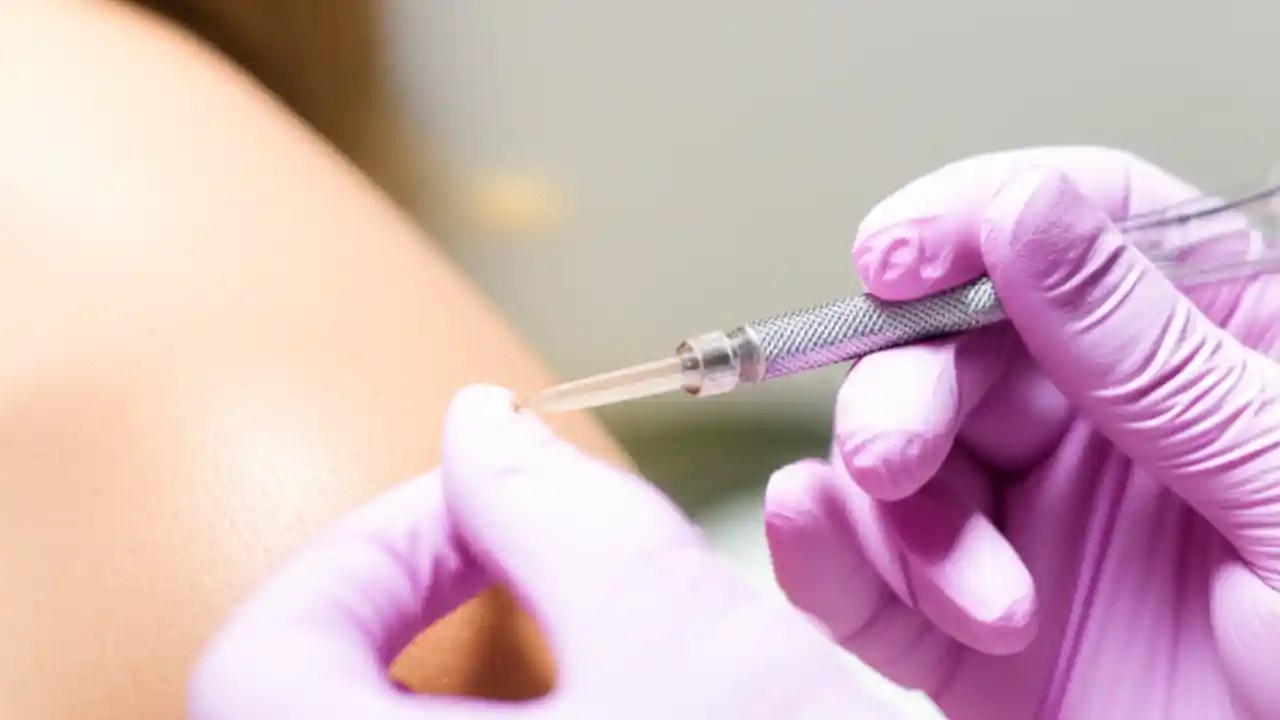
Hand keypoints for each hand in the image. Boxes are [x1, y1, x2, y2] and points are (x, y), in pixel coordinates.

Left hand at [190, 385, 904, 718]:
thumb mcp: (681, 639)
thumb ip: (559, 512)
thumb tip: (476, 425)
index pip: (261, 659)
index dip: (363, 550)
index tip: (473, 510)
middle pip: (295, 701)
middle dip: (401, 602)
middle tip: (506, 558)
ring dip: (442, 673)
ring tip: (557, 631)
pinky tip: (586, 701)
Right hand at [765, 147, 1279, 718]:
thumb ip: (1155, 358)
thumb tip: (1029, 213)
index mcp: (1212, 354)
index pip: (1078, 229)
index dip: (975, 219)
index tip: (898, 256)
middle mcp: (1105, 426)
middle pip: (957, 345)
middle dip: (906, 391)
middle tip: (895, 455)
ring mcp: (1032, 527)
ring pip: (900, 462)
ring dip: (904, 521)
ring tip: (986, 605)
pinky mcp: (971, 632)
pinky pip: (870, 579)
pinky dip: (823, 558)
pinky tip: (810, 543)